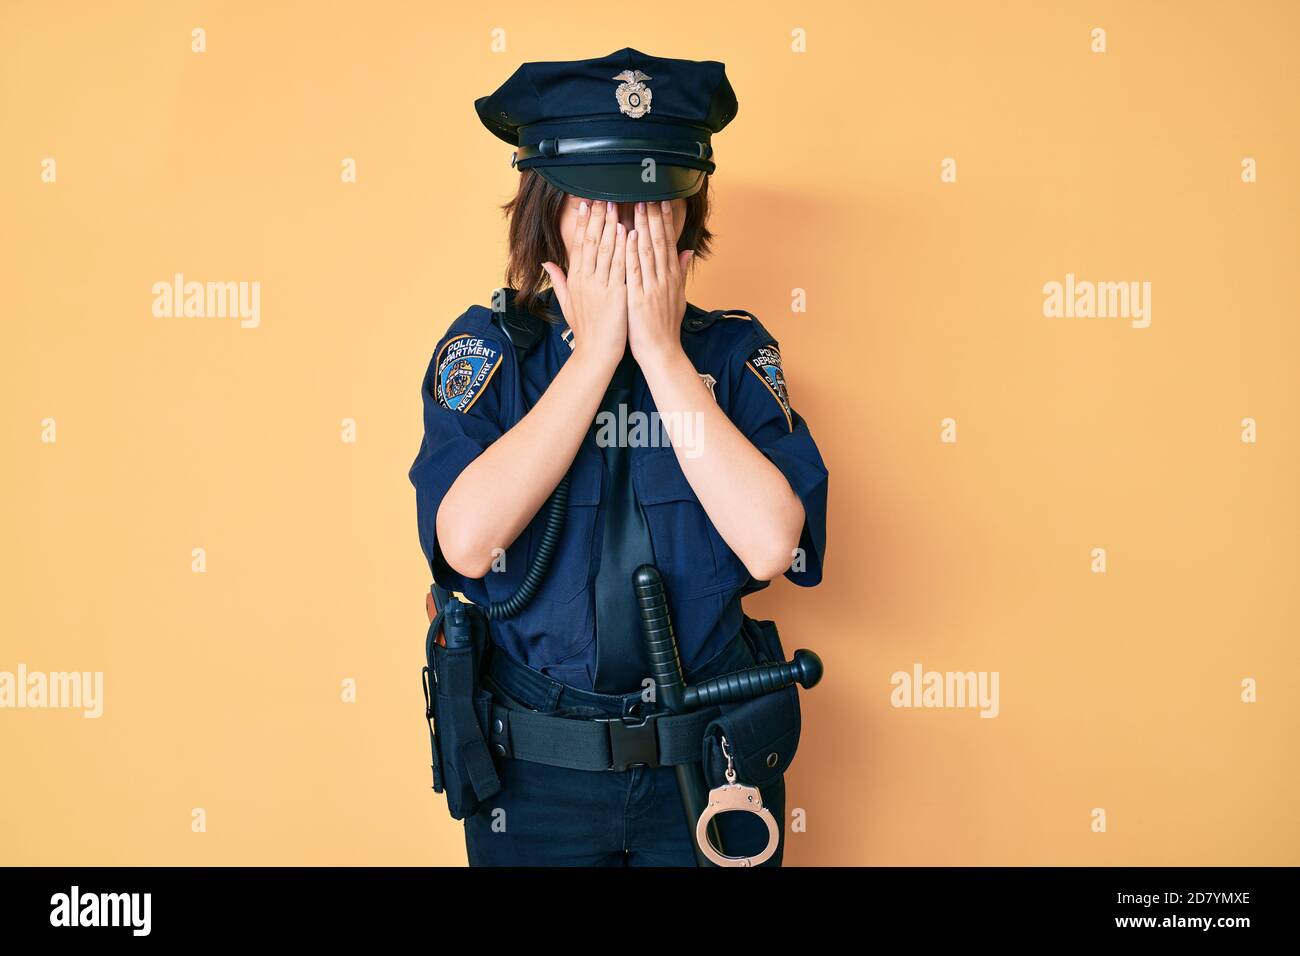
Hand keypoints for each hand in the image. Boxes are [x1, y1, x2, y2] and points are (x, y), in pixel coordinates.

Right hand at [542, 200, 626, 363]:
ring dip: (611, 225)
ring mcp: (600, 286)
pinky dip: (623, 247)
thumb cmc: (585, 330)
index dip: (582, 222)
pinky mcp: (615, 294)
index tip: (586, 203)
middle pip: (591, 241)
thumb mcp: (566, 303)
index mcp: (575, 279)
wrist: (596, 353)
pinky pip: (619, 266)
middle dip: (597, 216)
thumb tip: (546, 263)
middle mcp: (586, 279)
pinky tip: (627, 231)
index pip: (579, 244)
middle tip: (602, 194)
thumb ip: (559, 280)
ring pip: (606, 249)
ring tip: (616, 204)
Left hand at [626, 200, 692, 367]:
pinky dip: (632, 252)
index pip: (668, 242)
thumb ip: (681, 272)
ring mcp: (652, 287)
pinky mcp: (639, 298)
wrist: (662, 351)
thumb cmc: (665, 326)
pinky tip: (630, 235)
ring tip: (637, 204)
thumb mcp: (678, 297)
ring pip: (648, 251)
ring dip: (643, 226)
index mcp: (671, 277)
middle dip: (654, 216)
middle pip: (659, 241)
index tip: (660, 199)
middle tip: (648, 192)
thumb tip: (687, 251)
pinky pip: (635, 271)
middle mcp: (664, 279)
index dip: (664, 220)